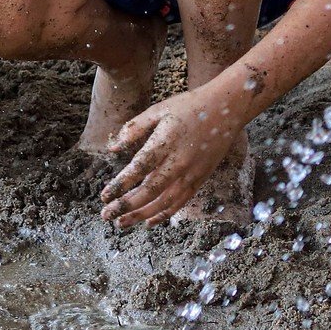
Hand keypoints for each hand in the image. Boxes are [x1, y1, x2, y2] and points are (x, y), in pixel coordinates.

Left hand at [98, 88, 246, 226]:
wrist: (226, 109)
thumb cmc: (189, 106)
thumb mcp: (158, 110)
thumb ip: (134, 129)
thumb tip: (113, 148)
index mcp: (165, 142)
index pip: (138, 169)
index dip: (120, 185)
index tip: (104, 196)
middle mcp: (178, 162)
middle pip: (149, 191)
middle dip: (126, 206)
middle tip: (106, 215)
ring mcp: (191, 173)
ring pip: (164, 202)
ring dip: (141, 215)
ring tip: (120, 223)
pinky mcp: (200, 179)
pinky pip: (180, 202)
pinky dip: (164, 214)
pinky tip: (148, 221)